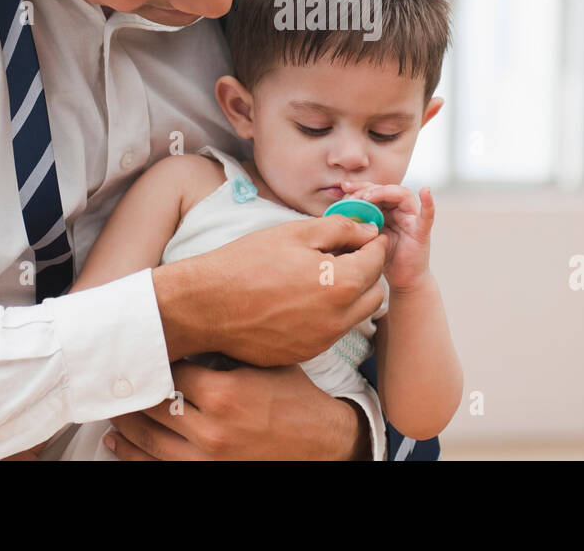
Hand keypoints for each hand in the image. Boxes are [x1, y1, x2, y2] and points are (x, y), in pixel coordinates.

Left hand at [103, 361, 368, 459]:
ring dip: (124, 423)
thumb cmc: (295, 399)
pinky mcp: (207, 475)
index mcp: (224, 392)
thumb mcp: (266, 364)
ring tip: (110, 407)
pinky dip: (132, 454)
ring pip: (147, 438)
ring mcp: (206, 457)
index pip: (169, 370)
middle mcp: (210, 427)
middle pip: (152, 404)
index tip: (139, 348)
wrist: (322, 444)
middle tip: (115, 374)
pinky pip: (157, 465)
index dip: (152, 359)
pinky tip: (118, 443)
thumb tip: (190, 332)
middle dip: (133, 389)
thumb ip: (227, 351)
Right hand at [152, 215, 388, 366]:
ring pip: (355, 316)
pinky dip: (327, 315)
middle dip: (366, 272)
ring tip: (318, 277)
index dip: (373, 243)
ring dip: (349, 296)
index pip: (377, 260)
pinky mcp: (306, 354)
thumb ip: (340, 229)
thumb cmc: (246, 264)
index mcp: (341, 284)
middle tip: (342, 255)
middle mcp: (338, 319)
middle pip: (373, 293)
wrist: (206, 306)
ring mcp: (322, 341)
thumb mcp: (295, 233)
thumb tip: (368, 230)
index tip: (364, 235)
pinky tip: (300, 300)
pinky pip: (330, 332)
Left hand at [337, 181, 435, 292]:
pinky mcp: (422, 231)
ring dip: (383, 193)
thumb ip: (357, 226)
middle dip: (367, 189)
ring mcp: (412, 219)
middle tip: (352, 195)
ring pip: (401, 195)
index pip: (373, 191)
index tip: (343, 187)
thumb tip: (336, 214)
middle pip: (385, 189)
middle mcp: (400, 210)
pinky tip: (425, 191)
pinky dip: (428, 202)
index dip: (358, 187)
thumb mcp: (365, 240)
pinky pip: (427, 215)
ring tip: (367, 197)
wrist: (402, 281)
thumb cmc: (383, 259)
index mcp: (386, 210)